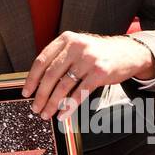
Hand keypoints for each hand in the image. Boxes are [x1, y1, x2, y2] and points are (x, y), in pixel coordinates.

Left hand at [22, 30, 154, 121]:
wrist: (128, 52)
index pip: (42, 60)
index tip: (26, 92)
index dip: (32, 79)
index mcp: (67, 39)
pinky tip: (63, 115)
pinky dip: (69, 107)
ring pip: (64, 86)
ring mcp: (89, 60)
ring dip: (52, 103)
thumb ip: (60, 58)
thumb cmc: (99, 53)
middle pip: (50, 75)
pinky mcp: (99, 73)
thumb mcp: (78, 47)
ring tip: (47, 113)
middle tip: (35, 108)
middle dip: (40, 95)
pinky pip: (79, 94)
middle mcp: (76, 47)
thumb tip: (39, 83)